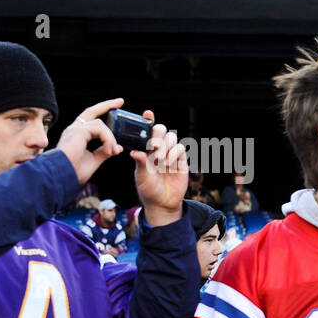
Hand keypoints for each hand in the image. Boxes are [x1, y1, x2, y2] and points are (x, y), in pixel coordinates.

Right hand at [55, 97, 123, 184]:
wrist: (62, 177)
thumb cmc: (73, 172)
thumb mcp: (94, 160)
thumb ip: (104, 152)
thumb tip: (118, 147)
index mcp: (77, 135)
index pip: (91, 120)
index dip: (103, 112)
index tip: (117, 108)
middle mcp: (74, 129)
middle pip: (93, 112)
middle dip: (107, 105)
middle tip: (121, 102)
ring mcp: (75, 129)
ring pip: (101, 125)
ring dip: (111, 139)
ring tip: (113, 152)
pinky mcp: (78, 132)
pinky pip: (99, 129)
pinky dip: (108, 139)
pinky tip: (109, 150)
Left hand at [132, 111, 187, 226]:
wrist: (162, 203)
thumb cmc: (148, 189)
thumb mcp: (141, 176)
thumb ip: (141, 162)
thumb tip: (135, 151)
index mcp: (145, 149)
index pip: (147, 131)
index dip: (148, 120)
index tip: (148, 114)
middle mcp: (158, 148)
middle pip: (161, 130)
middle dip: (157, 135)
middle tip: (153, 146)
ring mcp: (171, 153)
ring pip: (172, 137)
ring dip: (166, 146)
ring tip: (160, 160)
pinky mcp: (181, 160)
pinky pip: (181, 148)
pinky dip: (174, 153)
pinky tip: (168, 163)